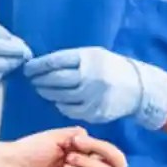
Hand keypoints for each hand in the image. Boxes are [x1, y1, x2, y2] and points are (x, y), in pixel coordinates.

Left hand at [0, 127, 126, 166]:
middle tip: (69, 157)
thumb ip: (80, 135)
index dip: (110, 152)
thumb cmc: (32, 149)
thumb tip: (91, 139)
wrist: (11, 163)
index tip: (82, 143)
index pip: (115, 161)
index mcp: (88, 159)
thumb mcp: (59, 136)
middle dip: (92, 163)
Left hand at [23, 47, 166, 128]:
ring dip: (47, 92)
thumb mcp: (93, 55)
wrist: (138, 88)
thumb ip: (71, 60)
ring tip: (41, 88)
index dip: (38, 66)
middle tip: (31, 79)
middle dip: (40, 80)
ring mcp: (93, 96)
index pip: (55, 62)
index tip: (28, 68)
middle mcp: (90, 77)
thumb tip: (43, 64)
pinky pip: (70, 110)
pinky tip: (57, 100)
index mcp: (88, 58)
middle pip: (56, 79)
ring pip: (61, 96)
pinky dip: (61, 105)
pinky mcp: (95, 111)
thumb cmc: (109, 68)